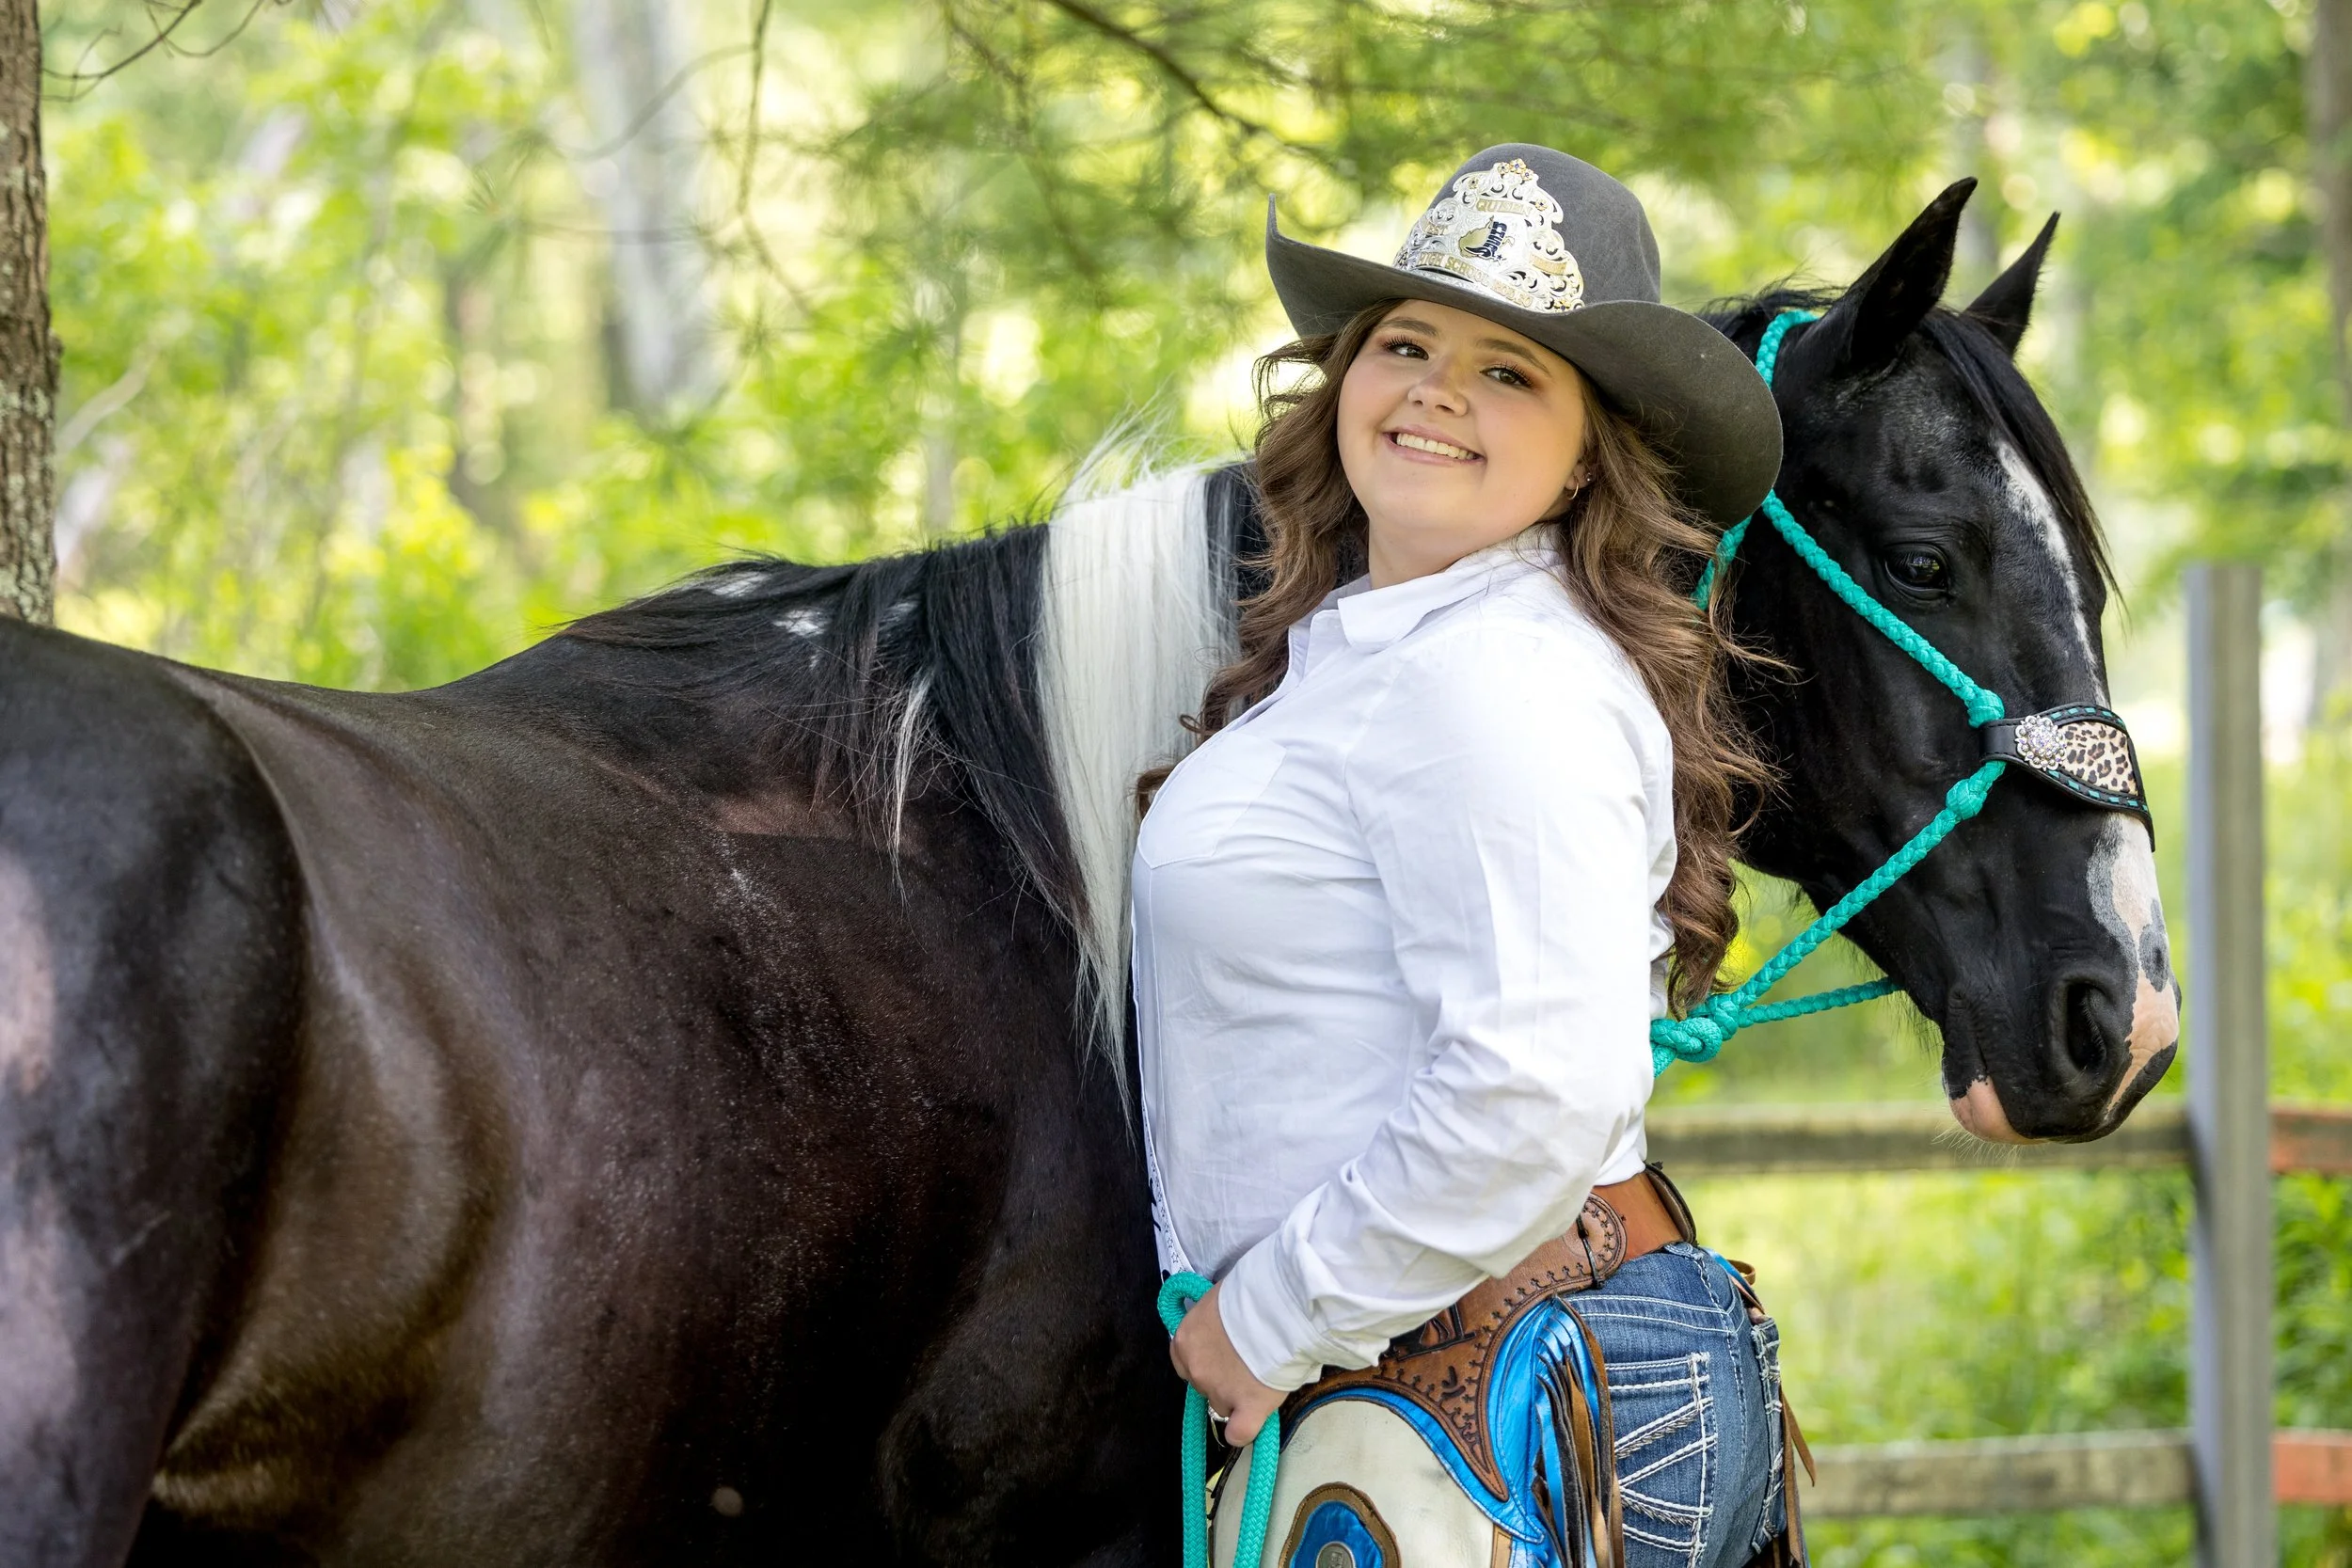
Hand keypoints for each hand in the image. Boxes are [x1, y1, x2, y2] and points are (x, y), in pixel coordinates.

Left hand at [1168, 1281, 1284, 1445]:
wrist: (1279, 1307)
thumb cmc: (1253, 1292)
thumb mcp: (1221, 1300)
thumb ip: (1216, 1322)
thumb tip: (1225, 1329)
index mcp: (1185, 1339)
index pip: (1184, 1362)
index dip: (1204, 1360)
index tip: (1222, 1354)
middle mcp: (1195, 1369)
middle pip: (1203, 1386)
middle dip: (1221, 1379)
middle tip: (1246, 1363)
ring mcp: (1219, 1392)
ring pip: (1222, 1406)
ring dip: (1237, 1398)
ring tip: (1262, 1378)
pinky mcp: (1247, 1408)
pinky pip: (1239, 1432)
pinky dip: (1244, 1430)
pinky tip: (1254, 1420)